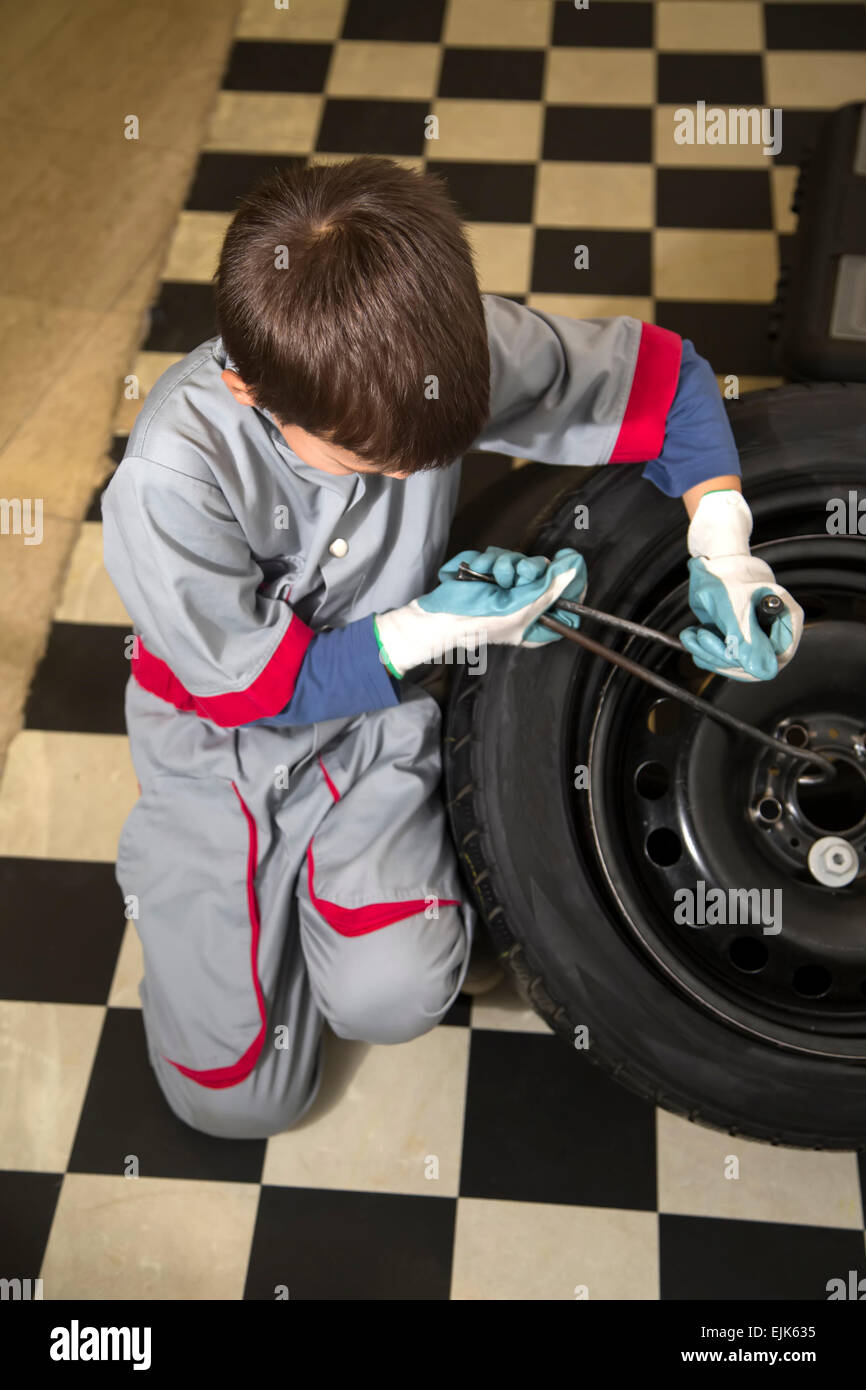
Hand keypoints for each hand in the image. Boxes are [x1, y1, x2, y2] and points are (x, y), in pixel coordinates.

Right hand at [374, 545, 587, 675]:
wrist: (437, 613)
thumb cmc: (475, 620)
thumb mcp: (520, 606)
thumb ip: (551, 586)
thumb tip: (575, 565)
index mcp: (539, 623)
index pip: (571, 600)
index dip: (572, 580)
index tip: (567, 563)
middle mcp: (527, 605)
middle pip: (547, 574)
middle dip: (528, 569)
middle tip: (515, 576)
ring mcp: (509, 588)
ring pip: (522, 560)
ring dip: (504, 564)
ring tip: (490, 577)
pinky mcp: (491, 574)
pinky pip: (501, 555)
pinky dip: (489, 560)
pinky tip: (478, 570)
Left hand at [678, 491, 802, 681]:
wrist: (709, 562)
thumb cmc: (727, 574)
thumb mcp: (735, 607)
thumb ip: (747, 640)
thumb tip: (764, 670)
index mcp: (785, 620)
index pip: (776, 659)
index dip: (749, 664)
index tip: (726, 653)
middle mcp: (772, 631)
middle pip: (752, 665)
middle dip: (722, 656)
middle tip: (703, 639)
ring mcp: (753, 636)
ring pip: (733, 664)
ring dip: (707, 653)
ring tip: (694, 635)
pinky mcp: (735, 638)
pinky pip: (720, 657)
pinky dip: (702, 650)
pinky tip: (693, 636)